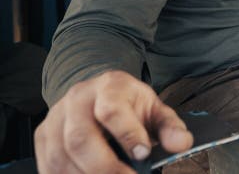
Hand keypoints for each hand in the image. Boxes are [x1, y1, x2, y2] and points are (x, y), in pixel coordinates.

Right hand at [35, 70, 192, 173]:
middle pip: (80, 138)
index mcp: (109, 86)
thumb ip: (169, 127)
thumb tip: (181, 144)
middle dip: (105, 167)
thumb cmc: (130, 105)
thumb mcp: (154, 109)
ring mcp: (56, 118)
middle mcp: (77, 99)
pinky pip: (48, 166)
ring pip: (60, 156)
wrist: (100, 94)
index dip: (127, 135)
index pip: (111, 110)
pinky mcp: (43, 137)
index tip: (143, 155)